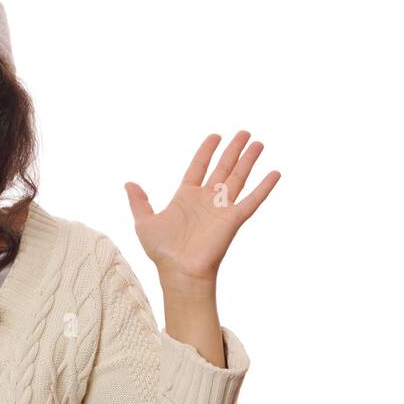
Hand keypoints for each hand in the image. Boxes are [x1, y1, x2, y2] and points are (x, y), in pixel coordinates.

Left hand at [124, 131, 278, 285]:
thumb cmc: (162, 251)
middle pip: (223, 168)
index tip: (216, 136)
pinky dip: (264, 187)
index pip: (199, 166)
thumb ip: (138, 202)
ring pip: (238, 178)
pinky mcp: (233, 219)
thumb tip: (128, 184)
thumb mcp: (144, 222)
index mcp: (186, 197)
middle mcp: (206, 199)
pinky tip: (275, 173)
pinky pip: (252, 200)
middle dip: (233, 150)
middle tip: (245, 132)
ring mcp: (221, 208)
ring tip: (258, 143)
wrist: (179, 271)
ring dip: (248, 160)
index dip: (207, 151)